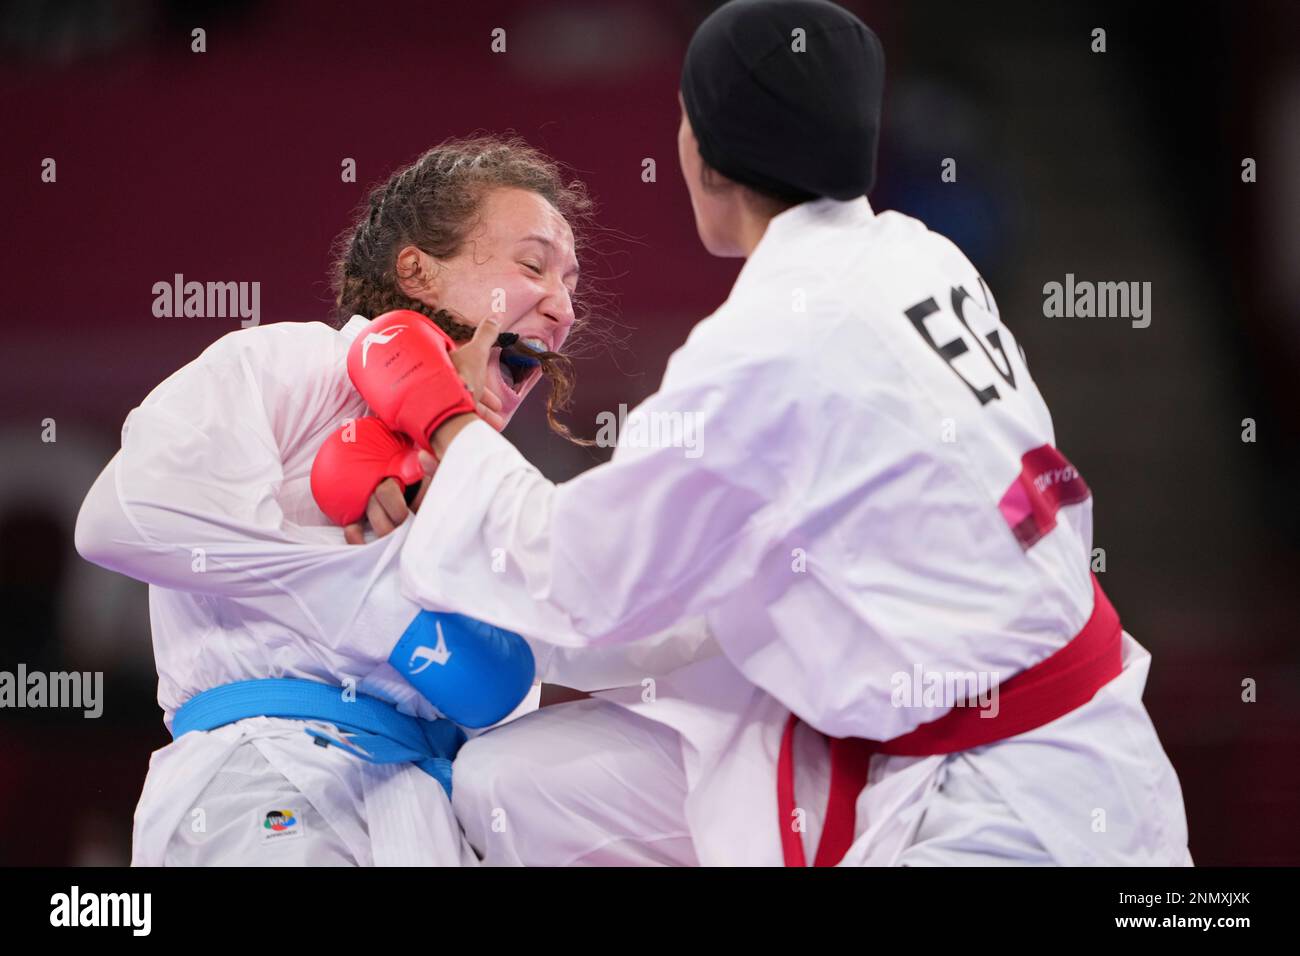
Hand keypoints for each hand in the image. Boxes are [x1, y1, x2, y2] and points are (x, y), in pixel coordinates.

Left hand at [430, 316, 502, 457]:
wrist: (446, 408)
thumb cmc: (461, 377)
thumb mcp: (478, 352)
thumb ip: (486, 334)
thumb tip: (496, 314)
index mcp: (444, 368)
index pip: (466, 376)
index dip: (485, 387)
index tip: (497, 401)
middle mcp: (438, 386)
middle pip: (466, 395)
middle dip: (486, 405)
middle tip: (498, 414)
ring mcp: (437, 404)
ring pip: (463, 410)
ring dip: (483, 417)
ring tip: (496, 426)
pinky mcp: (437, 421)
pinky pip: (457, 422)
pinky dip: (472, 426)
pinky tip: (481, 433)